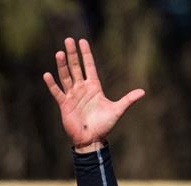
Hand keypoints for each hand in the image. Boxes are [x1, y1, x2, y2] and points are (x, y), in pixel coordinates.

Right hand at [42, 37, 143, 152]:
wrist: (92, 140)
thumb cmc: (104, 125)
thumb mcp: (117, 110)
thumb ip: (128, 100)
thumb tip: (143, 92)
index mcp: (94, 87)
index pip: (89, 66)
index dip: (86, 54)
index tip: (82, 41)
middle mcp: (82, 88)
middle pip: (76, 67)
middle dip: (73, 54)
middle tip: (68, 39)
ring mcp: (72, 95)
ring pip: (66, 76)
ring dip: (62, 65)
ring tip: (59, 53)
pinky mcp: (64, 104)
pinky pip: (57, 92)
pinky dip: (52, 84)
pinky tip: (47, 75)